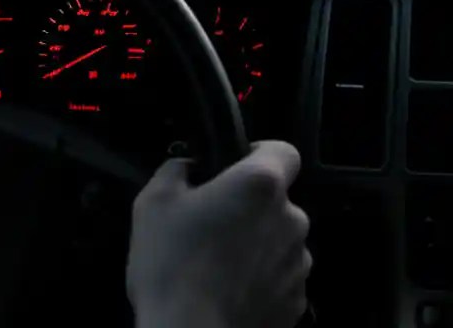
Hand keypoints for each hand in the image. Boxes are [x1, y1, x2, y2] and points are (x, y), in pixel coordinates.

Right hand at [127, 141, 311, 327]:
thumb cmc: (171, 264)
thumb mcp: (153, 202)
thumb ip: (177, 170)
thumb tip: (188, 167)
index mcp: (262, 184)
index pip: (284, 151)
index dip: (260, 155)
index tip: (234, 171)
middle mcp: (292, 218)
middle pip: (277, 202)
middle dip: (251, 209)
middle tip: (213, 227)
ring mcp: (299, 263)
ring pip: (280, 241)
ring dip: (258, 246)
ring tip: (219, 267)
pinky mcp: (298, 301)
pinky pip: (281, 279)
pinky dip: (262, 282)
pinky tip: (231, 292)